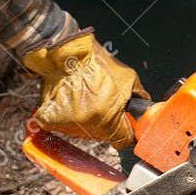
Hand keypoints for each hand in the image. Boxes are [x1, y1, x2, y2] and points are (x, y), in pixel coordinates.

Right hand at [20, 29, 146, 148]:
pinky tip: (73, 99)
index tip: (126, 126)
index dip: (127, 133)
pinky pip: (65, 125)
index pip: (123, 142)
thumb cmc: (96, 63)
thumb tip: (143, 113)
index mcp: (108, 121)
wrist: (66, 52)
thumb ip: (139, 100)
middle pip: (103, 137)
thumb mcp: (129, 79)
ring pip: (84, 132)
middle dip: (106, 123)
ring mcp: (68, 126)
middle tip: (102, 101)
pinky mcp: (51, 121)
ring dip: (87, 119)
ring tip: (85, 97)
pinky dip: (69, 115)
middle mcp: (87, 127)